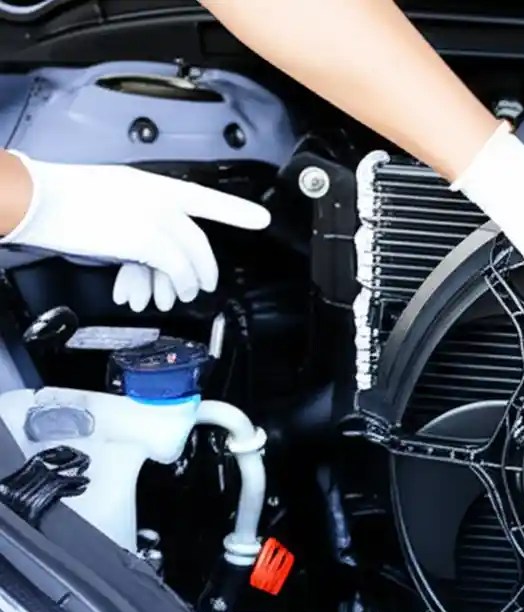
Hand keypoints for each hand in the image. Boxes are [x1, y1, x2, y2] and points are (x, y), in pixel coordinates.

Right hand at [0, 152, 269, 310]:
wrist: (40, 199)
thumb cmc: (63, 199)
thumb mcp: (112, 196)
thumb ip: (139, 214)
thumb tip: (151, 245)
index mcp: (152, 184)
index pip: (203, 197)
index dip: (235, 210)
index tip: (261, 218)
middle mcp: (159, 198)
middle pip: (198, 237)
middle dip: (206, 264)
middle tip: (208, 282)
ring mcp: (156, 217)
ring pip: (190, 254)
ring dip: (191, 278)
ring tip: (186, 293)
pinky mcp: (147, 239)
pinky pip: (175, 266)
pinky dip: (179, 282)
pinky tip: (176, 293)